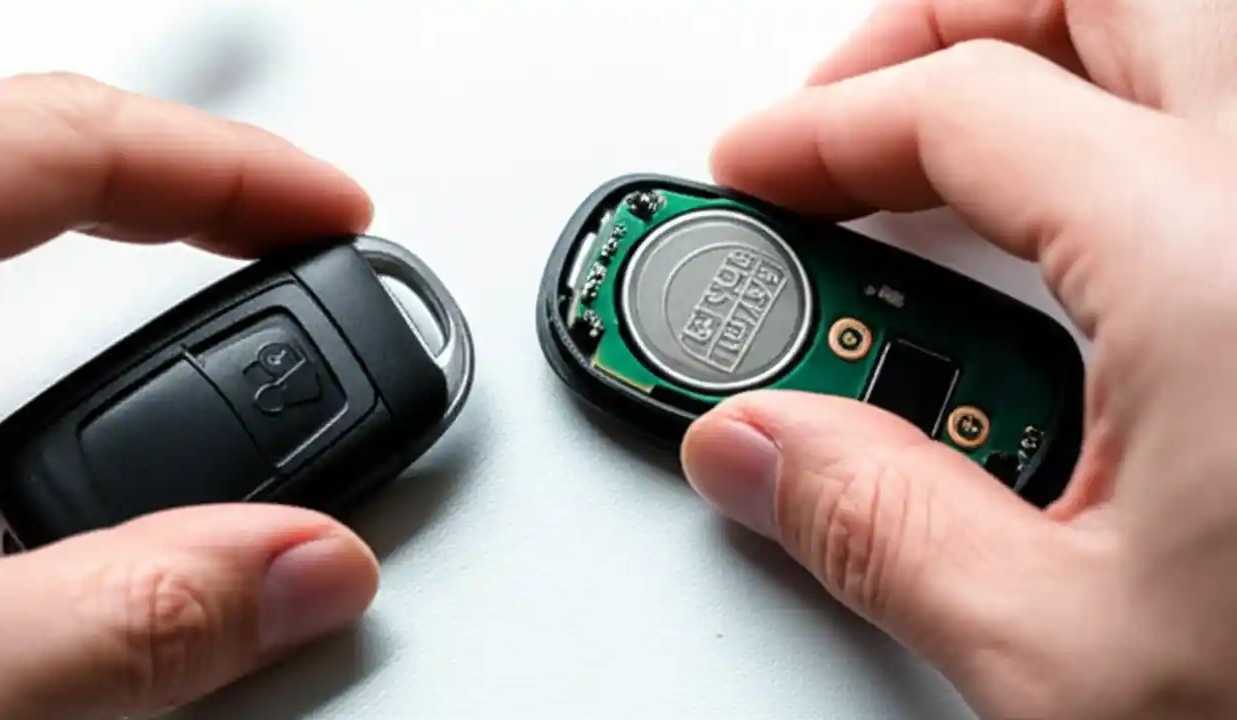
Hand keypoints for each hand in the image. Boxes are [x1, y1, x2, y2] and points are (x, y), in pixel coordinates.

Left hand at [0, 73, 378, 718]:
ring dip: (88, 245)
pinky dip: (11, 309)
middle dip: (181, 195)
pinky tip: (49, 382)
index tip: (334, 211)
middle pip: (18, 156)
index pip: (61, 143)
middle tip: (292, 243)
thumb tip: (303, 572)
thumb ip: (122, 622)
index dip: (226, 170)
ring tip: (194, 300)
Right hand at [682, 2, 1236, 717]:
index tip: (755, 177)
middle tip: (855, 124)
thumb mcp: (1074, 660)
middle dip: (939, 30)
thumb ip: (882, 530)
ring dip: (1059, 56)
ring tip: (965, 145)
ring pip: (1198, 27)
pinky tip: (1107, 223)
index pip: (964, 111)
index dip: (823, 136)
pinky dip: (1159, 128)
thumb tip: (759, 455)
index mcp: (1226, 265)